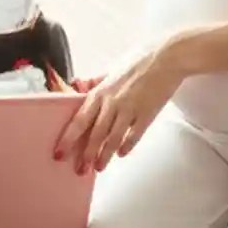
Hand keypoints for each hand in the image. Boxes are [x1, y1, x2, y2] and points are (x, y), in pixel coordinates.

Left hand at [54, 45, 183, 174]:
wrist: (167, 58)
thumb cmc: (140, 59)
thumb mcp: (112, 68)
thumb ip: (96, 81)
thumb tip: (79, 85)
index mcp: (101, 91)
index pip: (79, 120)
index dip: (68, 139)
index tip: (60, 153)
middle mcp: (113, 102)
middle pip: (95, 134)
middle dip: (86, 155)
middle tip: (80, 170)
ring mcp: (130, 109)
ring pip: (113, 138)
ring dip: (104, 155)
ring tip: (99, 167)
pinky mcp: (147, 114)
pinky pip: (134, 135)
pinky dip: (127, 146)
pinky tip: (121, 154)